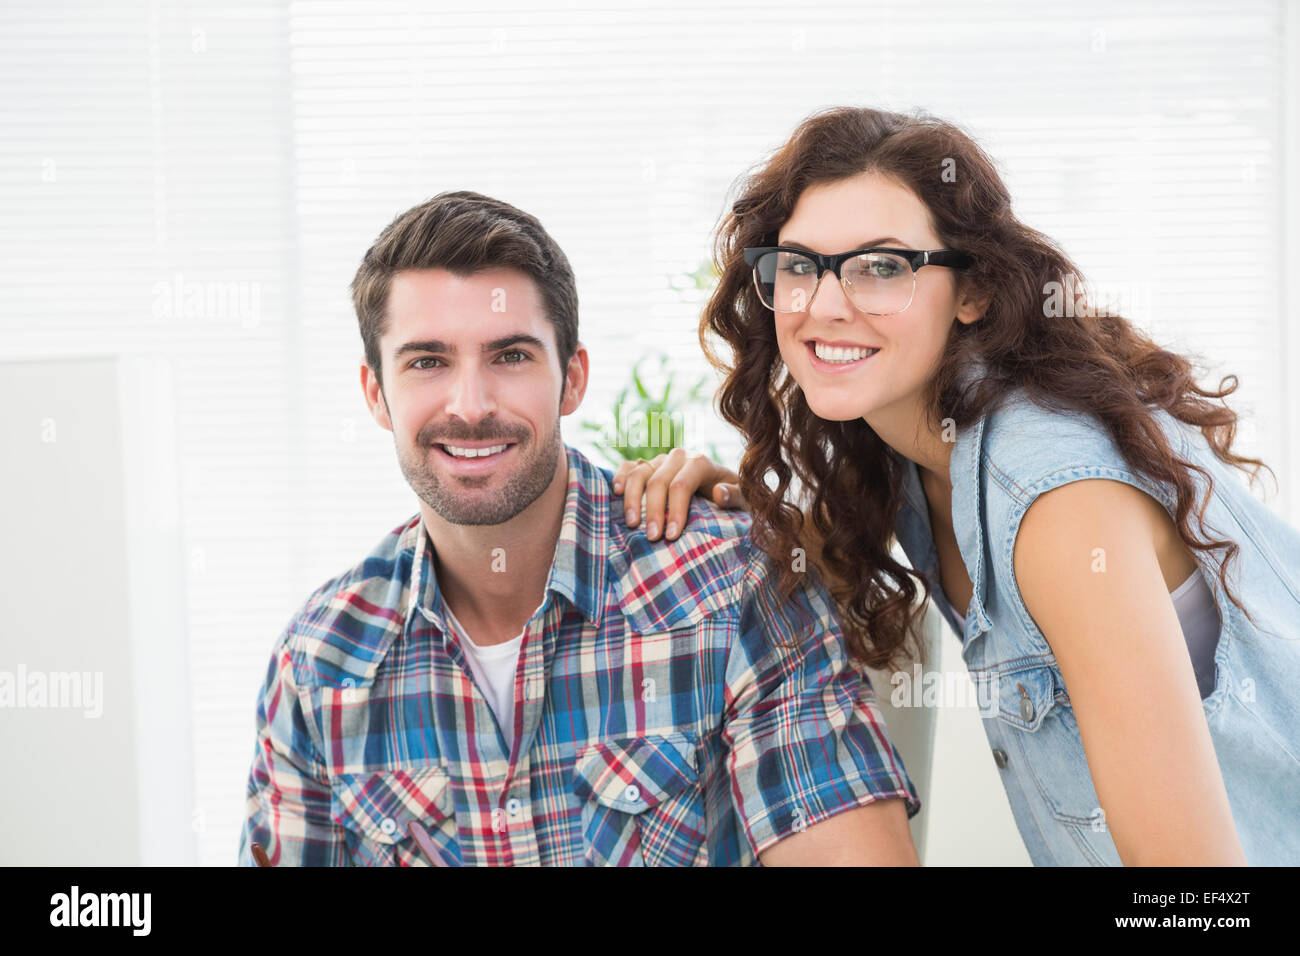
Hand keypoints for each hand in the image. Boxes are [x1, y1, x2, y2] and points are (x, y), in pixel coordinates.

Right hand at [611, 447, 746, 540]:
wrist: (726, 488)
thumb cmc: (735, 498)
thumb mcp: (744, 498)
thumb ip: (735, 495)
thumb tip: (718, 493)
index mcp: (702, 463)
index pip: (682, 484)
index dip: (675, 510)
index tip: (671, 536)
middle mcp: (679, 457)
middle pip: (658, 481)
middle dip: (653, 511)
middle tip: (652, 538)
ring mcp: (661, 460)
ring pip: (639, 473)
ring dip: (632, 499)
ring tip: (632, 525)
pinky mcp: (648, 465)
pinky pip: (628, 467)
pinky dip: (620, 477)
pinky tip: (615, 494)